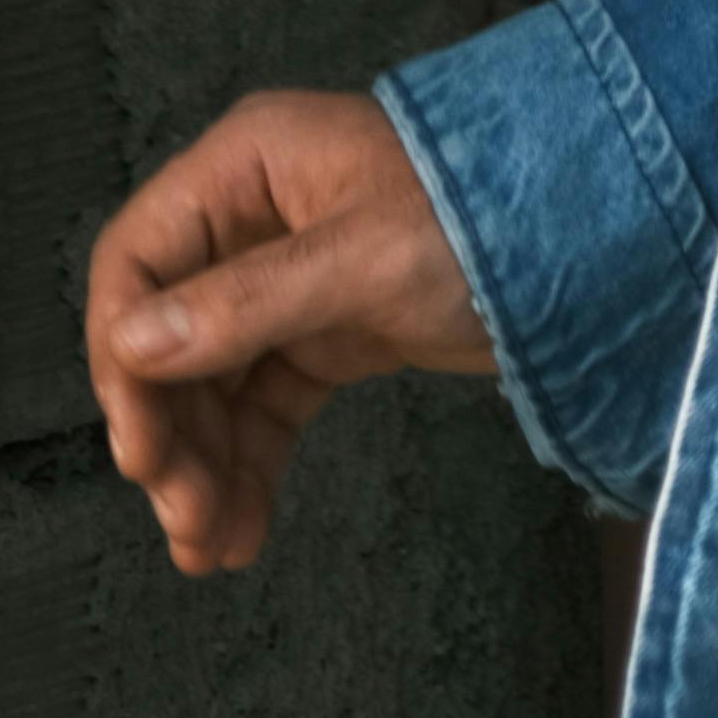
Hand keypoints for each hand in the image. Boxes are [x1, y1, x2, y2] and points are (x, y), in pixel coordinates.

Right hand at [88, 84, 495, 574]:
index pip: (139, 257)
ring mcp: (290, 280)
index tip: (138, 450)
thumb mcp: (363, 259)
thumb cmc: (481, 217)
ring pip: (214, 383)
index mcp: (248, 168)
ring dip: (205, 466)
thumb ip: (248, 302)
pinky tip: (242, 531)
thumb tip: (132, 346)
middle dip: (172, 431)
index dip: (124, 354)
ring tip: (211, 549)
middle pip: (169, 333)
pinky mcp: (330, 333)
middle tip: (184, 519)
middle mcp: (255, 219)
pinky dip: (248, 466)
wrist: (593, 243)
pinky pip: (265, 405)